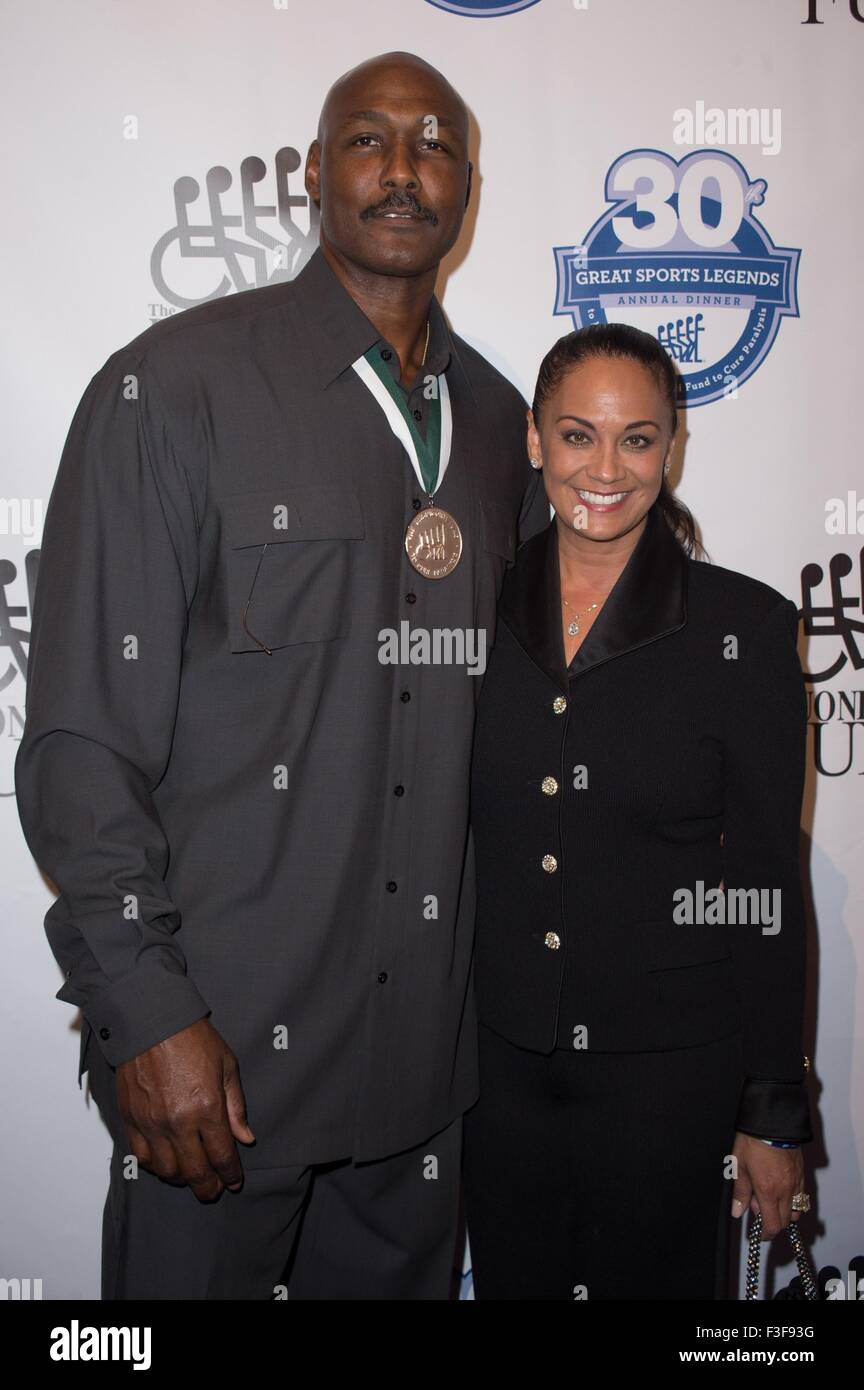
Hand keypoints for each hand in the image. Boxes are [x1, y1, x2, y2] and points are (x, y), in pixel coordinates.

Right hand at [116, 1018, 255, 1201]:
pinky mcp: (131, 1120)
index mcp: (207, 1108)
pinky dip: (155, 1167)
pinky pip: (141, 1157)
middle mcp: (178, 1122)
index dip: (231, 1174)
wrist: (151, 1022)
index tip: (234, 1181)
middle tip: (214, 1190)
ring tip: (191, 1176)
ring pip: (167, 1170)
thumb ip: (236, 1107)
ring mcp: (152, 1123)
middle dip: (208, 1187)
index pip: (222, 1156)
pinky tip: (165, 1164)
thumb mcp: (227, 1066)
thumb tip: (246, 1138)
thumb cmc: (193, 1039)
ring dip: (182, 1179)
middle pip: (195, 1172)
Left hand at [730, 1131, 804, 1238]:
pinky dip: (792, 1200)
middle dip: (773, 1221)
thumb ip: (740, 1192)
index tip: (760, 1233)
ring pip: (796, 1210)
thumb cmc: (752, 1142)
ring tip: (769, 1196)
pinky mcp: (802, 1174)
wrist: (772, 1122)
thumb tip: (737, 1212)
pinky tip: (779, 1187)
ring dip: (785, 1211)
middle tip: (757, 1203)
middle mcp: (786, 1191)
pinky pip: (801, 1196)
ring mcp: (796, 1183)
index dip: (766, 1234)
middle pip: (786, 1221)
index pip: (773, 1225)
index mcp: (768, 1192)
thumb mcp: (739, 1167)